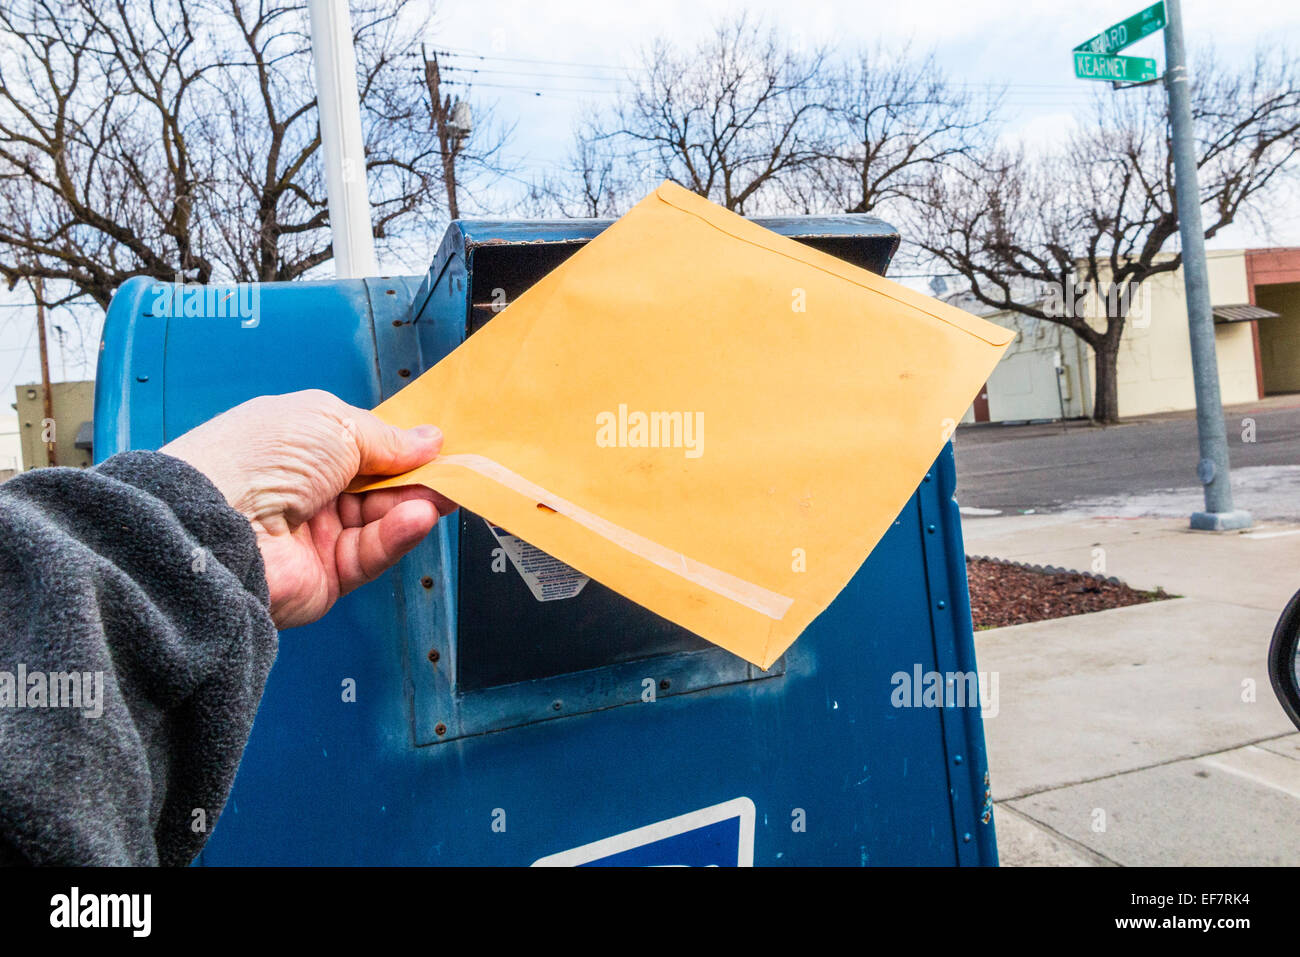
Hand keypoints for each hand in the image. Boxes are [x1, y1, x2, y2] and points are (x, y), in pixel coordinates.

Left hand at [161, 389, 453, 628]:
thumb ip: (387, 438)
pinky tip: (417, 517)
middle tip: (454, 470)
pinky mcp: (326, 575)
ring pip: (382, 520)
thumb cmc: (258, 458)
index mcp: (299, 443)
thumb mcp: (333, 423)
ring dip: (412, 504)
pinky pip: (372, 553)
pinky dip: (398, 535)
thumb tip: (430, 439)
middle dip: (417, 477)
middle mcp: (307, 489)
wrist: (215, 525)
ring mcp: (316, 533)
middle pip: (379, 485)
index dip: (401, 445)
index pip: (363, 445)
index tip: (438, 445)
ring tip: (442, 494)